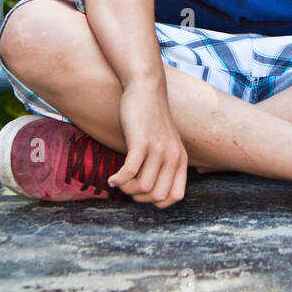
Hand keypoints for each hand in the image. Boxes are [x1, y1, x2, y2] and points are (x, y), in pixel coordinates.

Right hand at [108, 80, 187, 208]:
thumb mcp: (165, 143)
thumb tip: (148, 192)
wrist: (146, 89)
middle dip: (139, 197)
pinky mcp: (141, 142)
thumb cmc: (151, 119)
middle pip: (157, 196)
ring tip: (119, 180)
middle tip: (127, 187)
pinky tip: (112, 178)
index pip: (175, 196)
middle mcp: (173, 156)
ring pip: (143, 187)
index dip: (157, 201)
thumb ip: (163, 164)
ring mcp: (158, 149)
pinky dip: (118, 180)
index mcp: (180, 159)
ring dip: (126, 189)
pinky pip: (129, 172)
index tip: (143, 192)